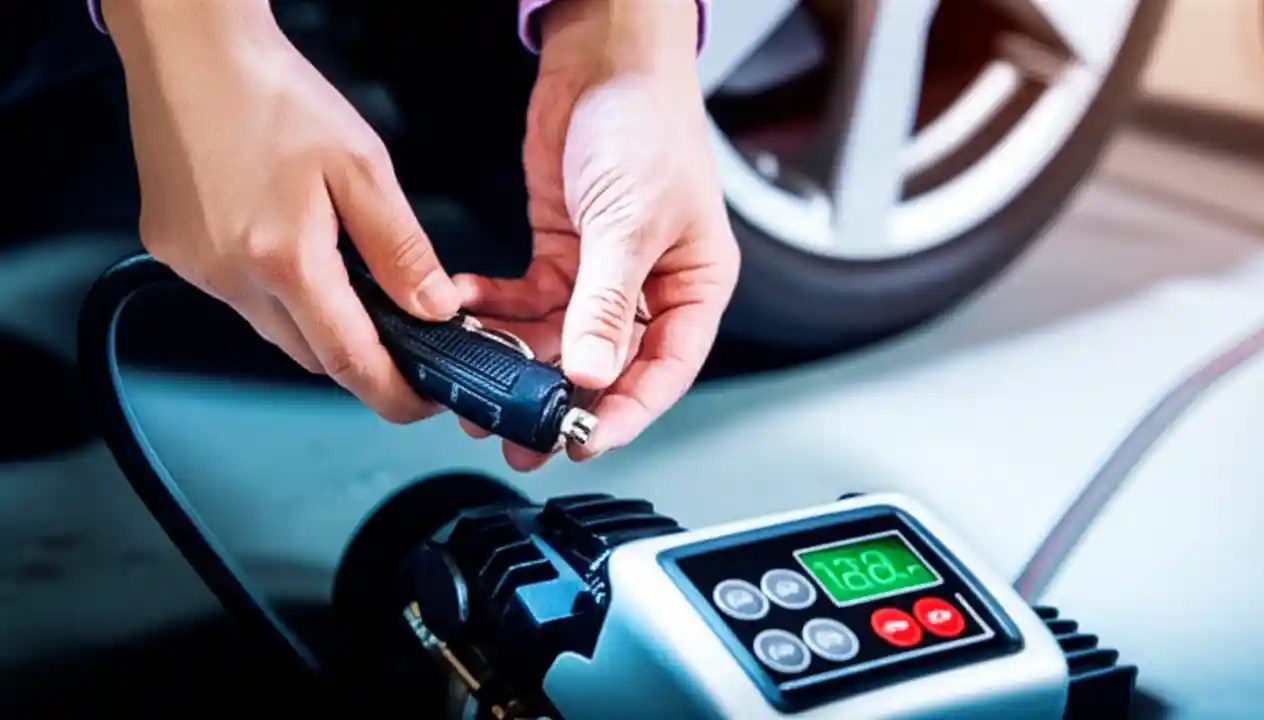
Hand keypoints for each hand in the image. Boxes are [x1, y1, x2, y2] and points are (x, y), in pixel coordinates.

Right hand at [103, 0, 457, 422]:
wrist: (189, 50)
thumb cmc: (272, 93)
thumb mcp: (363, 167)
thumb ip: (401, 249)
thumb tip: (433, 308)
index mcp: (284, 259)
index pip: (349, 362)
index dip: (393, 393)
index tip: (421, 401)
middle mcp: (230, 276)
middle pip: (311, 354)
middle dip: (359, 351)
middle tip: (398, 326)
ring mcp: (195, 268)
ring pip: (273, 328)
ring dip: (314, 317)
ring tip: (341, 266)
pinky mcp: (172, 253)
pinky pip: (235, 297)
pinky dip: (272, 288)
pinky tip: (285, 241)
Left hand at [453, 0, 739, 470]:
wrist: (607, 58)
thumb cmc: (648, 124)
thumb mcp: (629, 222)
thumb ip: (607, 303)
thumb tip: (591, 371)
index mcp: (695, 287)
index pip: (664, 371)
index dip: (626, 413)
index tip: (581, 441)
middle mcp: (651, 288)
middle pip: (606, 365)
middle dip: (559, 400)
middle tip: (517, 436)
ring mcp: (602, 274)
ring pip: (558, 340)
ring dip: (516, 361)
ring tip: (477, 385)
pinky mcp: (562, 252)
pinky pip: (526, 300)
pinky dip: (494, 307)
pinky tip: (467, 310)